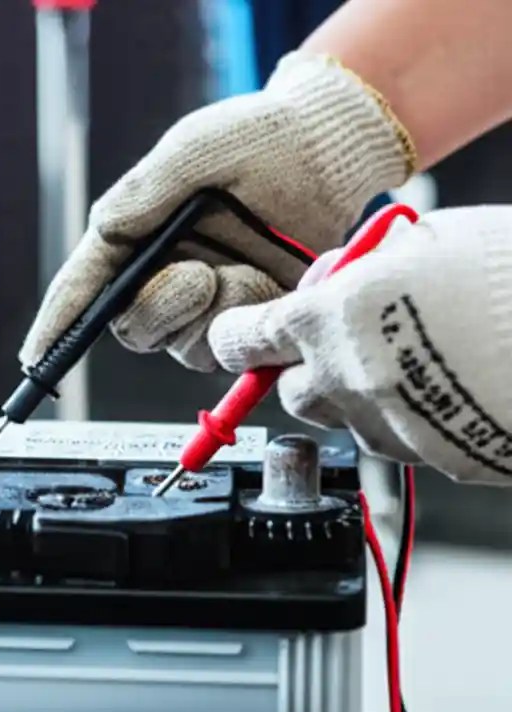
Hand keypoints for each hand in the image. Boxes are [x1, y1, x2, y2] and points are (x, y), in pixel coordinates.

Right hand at [20, 51, 413, 371]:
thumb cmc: (259, 139)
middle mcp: (164, 275)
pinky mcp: (252, 318)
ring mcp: (210, 302)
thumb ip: (144, 192)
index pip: (85, 288)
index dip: (56, 326)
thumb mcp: (193, 151)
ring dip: (214, 311)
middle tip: (197, 276)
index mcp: (136, 237)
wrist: (332, 150)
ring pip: (184, 343)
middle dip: (159, 309)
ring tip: (249, 266)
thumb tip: (104, 231)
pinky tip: (271, 279)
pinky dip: (250, 317)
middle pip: (133, 327)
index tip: (34, 360)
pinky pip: (234, 346)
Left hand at [207, 206, 511, 484]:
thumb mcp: (424, 240)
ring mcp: (390, 427)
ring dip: (362, 397)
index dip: (237, 339)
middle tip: (354, 341)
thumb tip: (338, 280)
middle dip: (309, 370)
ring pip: (346, 421)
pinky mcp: (437, 460)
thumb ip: (363, 267)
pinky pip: (403, 442)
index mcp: (326, 319)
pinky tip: (456, 388)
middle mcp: (344, 380)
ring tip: (420, 359)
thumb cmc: (511, 271)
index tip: (242, 339)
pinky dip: (414, 421)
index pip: (237, 341)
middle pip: (288, 392)